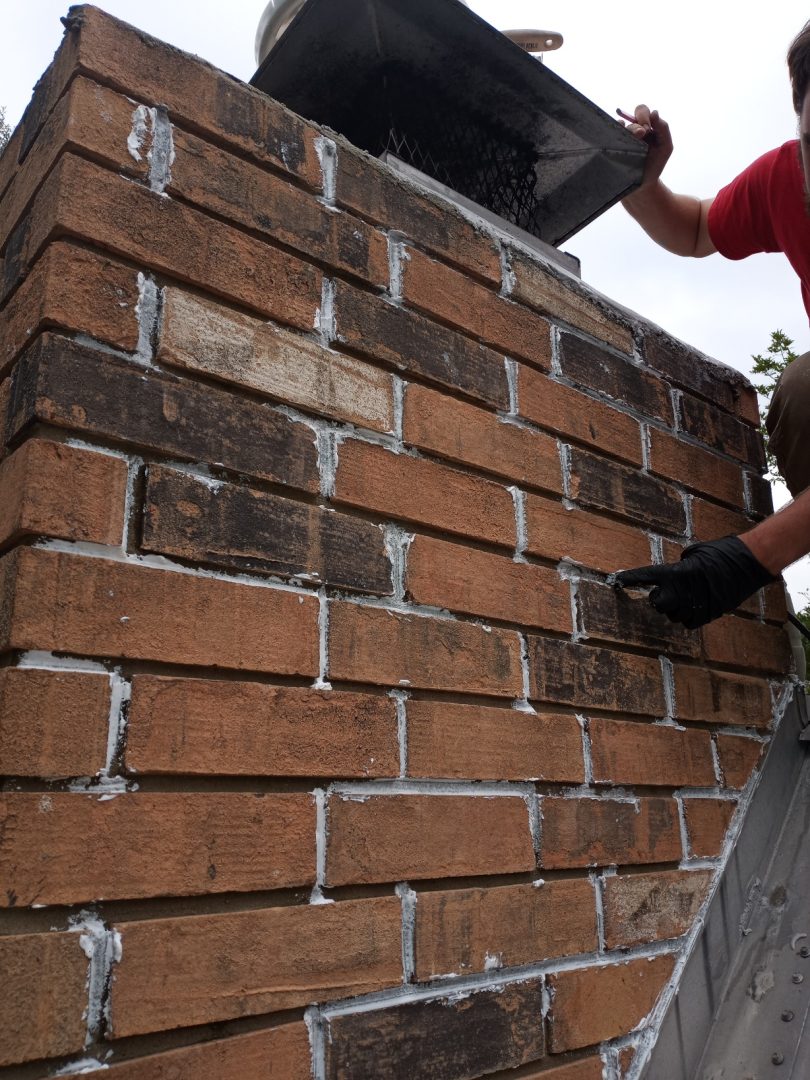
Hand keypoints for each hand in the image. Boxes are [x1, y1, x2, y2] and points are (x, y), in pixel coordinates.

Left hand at [612, 536, 775, 629]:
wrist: (747, 563)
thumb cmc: (720, 553)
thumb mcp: (693, 554)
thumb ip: (677, 567)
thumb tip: (670, 578)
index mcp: (676, 572)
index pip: (646, 576)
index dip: (630, 578)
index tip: (616, 580)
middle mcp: (681, 591)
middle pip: (657, 604)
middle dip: (659, 599)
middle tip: (669, 591)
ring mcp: (694, 606)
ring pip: (673, 615)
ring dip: (675, 608)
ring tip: (690, 595)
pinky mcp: (706, 616)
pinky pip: (688, 622)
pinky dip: (689, 616)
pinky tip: (699, 603)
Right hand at [618, 104, 672, 188]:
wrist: (641, 185)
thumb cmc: (654, 166)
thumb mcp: (665, 147)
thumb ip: (663, 128)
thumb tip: (654, 112)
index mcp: (645, 127)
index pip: (643, 111)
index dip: (644, 115)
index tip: (647, 128)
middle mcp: (632, 130)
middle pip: (632, 115)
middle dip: (638, 121)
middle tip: (642, 133)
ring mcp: (621, 138)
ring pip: (622, 125)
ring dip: (630, 129)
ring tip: (634, 141)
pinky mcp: (611, 146)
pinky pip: (610, 133)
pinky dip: (615, 132)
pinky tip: (619, 139)